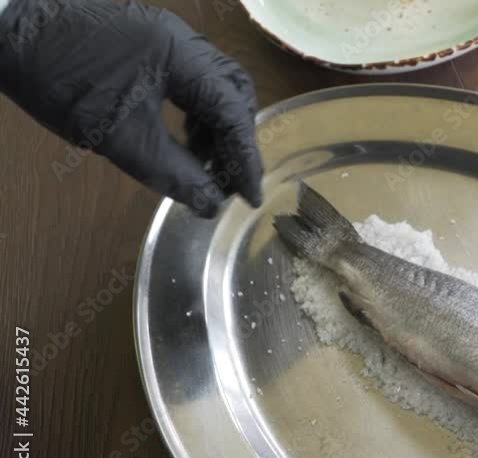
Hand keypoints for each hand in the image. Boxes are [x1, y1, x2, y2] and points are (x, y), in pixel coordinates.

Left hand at [0, 0, 262, 217]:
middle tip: (229, 180)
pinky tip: (184, 137)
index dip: (244, 158)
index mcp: (183, 55)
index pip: (232, 111)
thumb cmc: (62, 82)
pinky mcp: (153, 42)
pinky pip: (194, 79)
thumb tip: (211, 203)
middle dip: (236, 140)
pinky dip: (198, 112)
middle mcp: (185, 39)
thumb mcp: (118, 137)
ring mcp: (170, 37)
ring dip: (217, 127)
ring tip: (205, 164)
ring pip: (217, 85)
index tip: (249, 196)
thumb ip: (173, 172)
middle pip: (235, 92)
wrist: (9, 31)